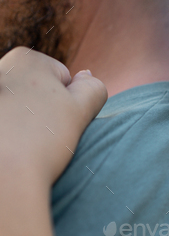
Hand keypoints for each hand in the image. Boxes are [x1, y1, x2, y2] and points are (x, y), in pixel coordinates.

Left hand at [0, 47, 106, 189]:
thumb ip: (93, 89)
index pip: (63, 80)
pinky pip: (5, 121)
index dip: (68, 105)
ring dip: (22, 121)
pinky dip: (7, 132)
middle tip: (41, 135)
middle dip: (42, 110)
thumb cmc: (43, 141)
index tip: (57, 123)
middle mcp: (0, 67)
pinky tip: (7, 146)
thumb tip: (88, 76)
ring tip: (22, 143)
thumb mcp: (80, 111)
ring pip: (17, 107)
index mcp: (26, 58)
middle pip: (36, 91)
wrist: (4, 177)